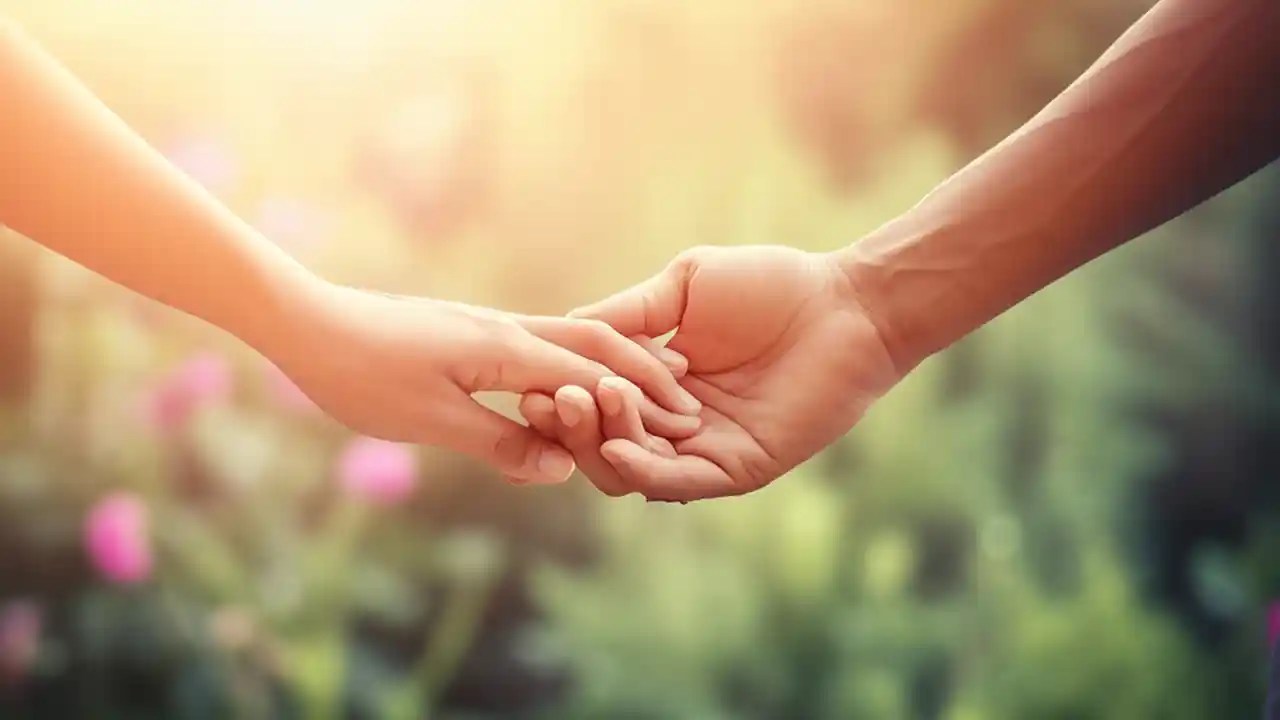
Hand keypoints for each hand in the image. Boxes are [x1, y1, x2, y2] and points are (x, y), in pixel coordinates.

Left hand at [264, 281, 700, 484]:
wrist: (305, 322)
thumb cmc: (362, 374)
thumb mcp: (433, 422)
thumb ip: (503, 443)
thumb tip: (562, 469)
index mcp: (505, 348)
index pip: (592, 376)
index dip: (639, 403)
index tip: (681, 426)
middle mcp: (507, 328)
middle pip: (596, 343)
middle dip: (643, 373)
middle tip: (683, 403)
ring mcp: (490, 326)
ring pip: (571, 338)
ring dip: (613, 365)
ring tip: (647, 392)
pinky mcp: (471, 331)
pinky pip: (540, 346)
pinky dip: (574, 364)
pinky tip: (574, 385)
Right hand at [523, 245, 900, 500]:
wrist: (844, 303)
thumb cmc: (770, 285)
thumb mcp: (681, 288)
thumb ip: (627, 314)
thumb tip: (560, 327)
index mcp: (656, 384)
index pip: (593, 402)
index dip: (558, 394)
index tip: (525, 376)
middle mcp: (673, 425)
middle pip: (601, 443)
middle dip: (571, 423)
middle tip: (548, 398)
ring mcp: (704, 451)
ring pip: (631, 468)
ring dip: (599, 441)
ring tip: (584, 404)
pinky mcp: (737, 469)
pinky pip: (679, 480)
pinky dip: (642, 467)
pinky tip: (616, 446)